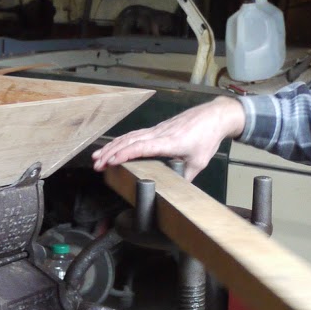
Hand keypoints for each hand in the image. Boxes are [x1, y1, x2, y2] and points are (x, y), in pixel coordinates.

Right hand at [91, 96, 245, 182]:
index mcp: (169, 142)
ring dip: (112, 146)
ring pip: (129, 136)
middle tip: (96, 164)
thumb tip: (175, 192)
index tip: (111, 162)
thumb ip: (185, 177)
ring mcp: (157, 130)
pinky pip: (135, 134)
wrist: (214, 116)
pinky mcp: (157, 128)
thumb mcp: (199, 162)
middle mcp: (159, 134)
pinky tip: (112, 147)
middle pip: (130, 141)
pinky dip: (121, 141)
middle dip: (110, 152)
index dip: (125, 154)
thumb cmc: (207, 137)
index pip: (142, 147)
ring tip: (97, 157)